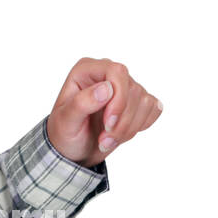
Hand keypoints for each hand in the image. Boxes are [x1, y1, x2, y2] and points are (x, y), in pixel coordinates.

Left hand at [46, 57, 162, 168]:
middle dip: (122, 120)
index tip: (108, 123)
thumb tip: (106, 88)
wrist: (74, 148)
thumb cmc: (65, 132)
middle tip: (104, 139)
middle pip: (133, 89)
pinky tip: (120, 133)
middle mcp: (107, 74)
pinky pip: (153, 109)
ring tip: (107, 140)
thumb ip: (81, 103)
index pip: (117, 71)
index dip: (118, 99)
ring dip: (128, 128)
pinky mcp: (138, 101)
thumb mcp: (65, 121)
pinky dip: (139, 127)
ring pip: (144, 102)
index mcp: (87, 70)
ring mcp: (125, 87)